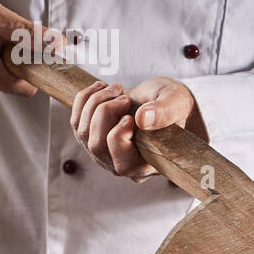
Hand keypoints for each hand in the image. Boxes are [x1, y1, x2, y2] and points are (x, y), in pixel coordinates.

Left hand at [71, 76, 207, 180]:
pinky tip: (102, 88)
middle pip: (97, 146)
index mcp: (147, 165)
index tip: (130, 115)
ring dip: (95, 102)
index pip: (123, 164)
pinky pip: (76, 122)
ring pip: (83, 132)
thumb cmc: (174, 105)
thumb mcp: (177, 103)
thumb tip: (142, 119)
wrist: (161, 100)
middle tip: (124, 96)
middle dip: (105, 113)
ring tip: (117, 88)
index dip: (119, 138)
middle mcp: (122, 165)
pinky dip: (85, 99)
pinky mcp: (91, 138)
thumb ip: (165, 112)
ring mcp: (103, 154)